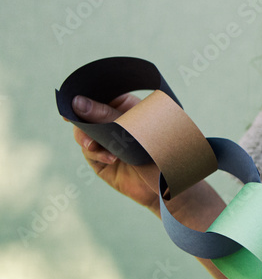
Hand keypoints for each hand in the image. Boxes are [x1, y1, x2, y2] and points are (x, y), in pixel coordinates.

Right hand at [70, 94, 161, 210]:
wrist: (173, 184)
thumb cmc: (162, 150)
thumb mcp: (136, 128)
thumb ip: (106, 116)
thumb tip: (77, 102)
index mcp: (126, 106)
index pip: (101, 94)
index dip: (85, 94)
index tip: (72, 97)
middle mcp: (113, 123)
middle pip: (86, 113)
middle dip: (80, 117)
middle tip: (71, 118)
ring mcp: (106, 142)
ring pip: (83, 133)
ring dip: (85, 137)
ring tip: (92, 143)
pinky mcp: (102, 161)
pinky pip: (90, 152)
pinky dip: (97, 154)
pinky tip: (112, 158)